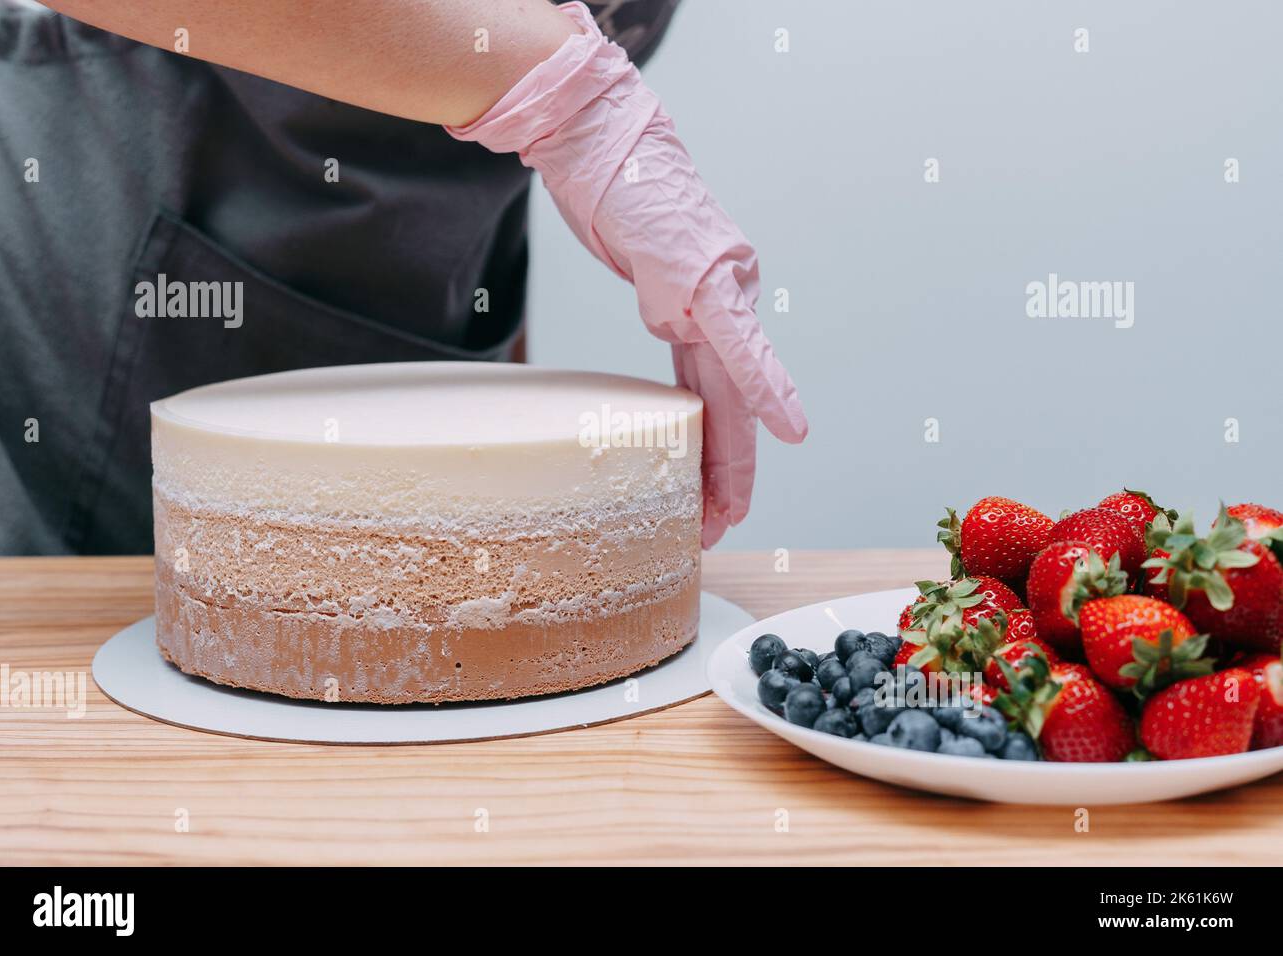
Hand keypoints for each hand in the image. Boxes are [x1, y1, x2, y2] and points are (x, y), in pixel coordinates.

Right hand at [448, 1, 806, 546]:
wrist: (600, 137)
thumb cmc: (613, 192)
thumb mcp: (637, 260)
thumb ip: (658, 296)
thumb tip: (658, 322)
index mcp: (707, 306)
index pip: (715, 392)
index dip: (717, 448)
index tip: (714, 496)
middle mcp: (724, 302)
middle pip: (731, 404)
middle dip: (728, 471)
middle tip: (723, 524)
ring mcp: (716, 291)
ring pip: (735, 389)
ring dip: (736, 453)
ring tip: (733, 508)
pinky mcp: (703, 280)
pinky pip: (738, 347)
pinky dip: (765, 388)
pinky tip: (789, 428)